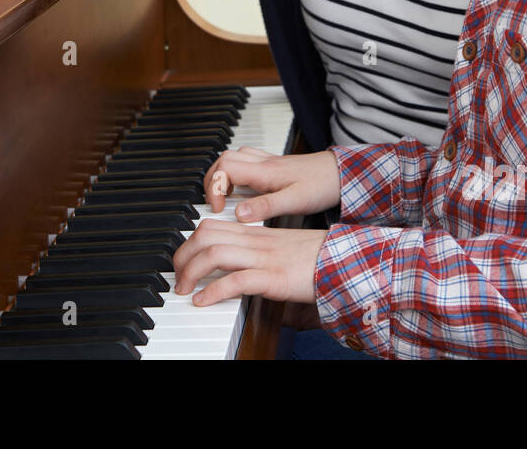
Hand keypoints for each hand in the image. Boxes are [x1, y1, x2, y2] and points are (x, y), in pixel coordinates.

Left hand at [172, 220, 328, 305]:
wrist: (348, 263)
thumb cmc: (319, 260)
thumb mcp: (283, 252)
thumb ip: (260, 256)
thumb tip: (240, 275)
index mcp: (258, 234)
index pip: (212, 226)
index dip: (190, 241)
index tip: (184, 261)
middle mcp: (257, 242)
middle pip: (205, 235)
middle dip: (183, 255)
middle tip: (178, 277)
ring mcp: (265, 258)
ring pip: (214, 253)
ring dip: (191, 272)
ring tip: (184, 290)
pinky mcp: (274, 278)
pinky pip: (235, 280)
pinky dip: (213, 291)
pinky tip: (203, 301)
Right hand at [202, 148, 339, 220]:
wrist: (343, 174)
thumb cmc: (322, 185)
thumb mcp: (294, 201)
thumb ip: (265, 207)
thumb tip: (238, 215)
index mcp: (264, 172)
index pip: (224, 170)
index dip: (214, 189)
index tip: (218, 209)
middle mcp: (263, 163)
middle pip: (224, 160)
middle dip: (212, 180)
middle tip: (215, 203)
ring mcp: (269, 163)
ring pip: (235, 158)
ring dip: (224, 175)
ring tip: (226, 197)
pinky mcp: (276, 167)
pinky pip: (248, 162)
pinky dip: (238, 173)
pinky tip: (245, 190)